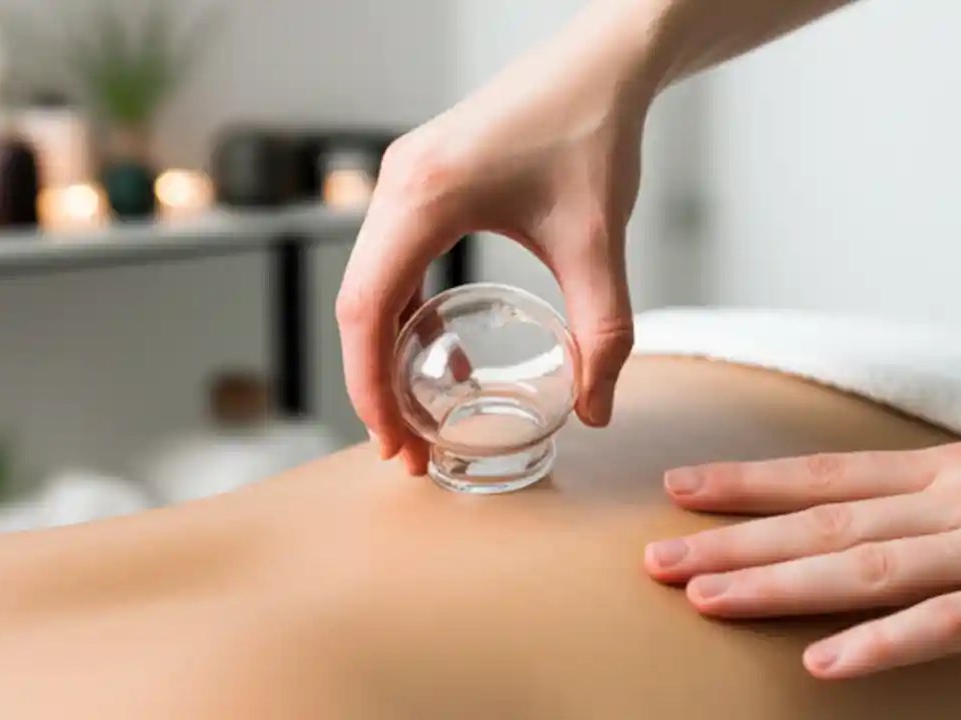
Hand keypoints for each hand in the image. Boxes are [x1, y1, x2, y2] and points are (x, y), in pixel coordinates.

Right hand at [336, 11, 656, 472]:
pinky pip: (391, 260)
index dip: (370, 388)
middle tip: (410, 449)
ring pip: (368, 285)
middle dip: (376, 385)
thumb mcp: (600, 243)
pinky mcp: (418, 180)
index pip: (366, 309)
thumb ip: (604, 332)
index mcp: (424, 195)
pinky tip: (441, 351)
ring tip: (420, 413)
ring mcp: (400, 180)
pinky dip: (404, 314)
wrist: (599, 63)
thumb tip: (597, 410)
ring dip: (387, 352)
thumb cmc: (592, 133)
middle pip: (356, 305)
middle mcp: (395, 185)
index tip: (398, 443)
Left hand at [644, 423, 960, 678]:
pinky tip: (823, 665)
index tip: (682, 485)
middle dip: (735, 539)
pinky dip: (886, 645)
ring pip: (866, 567)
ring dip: (777, 585)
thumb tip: (907, 512)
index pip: (831, 474)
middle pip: (824, 523)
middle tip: (653, 556)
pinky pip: (953, 626)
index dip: (752, 483)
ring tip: (700, 598)